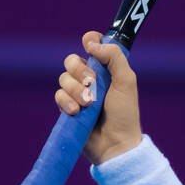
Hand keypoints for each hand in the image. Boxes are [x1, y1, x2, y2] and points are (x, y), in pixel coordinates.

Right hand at [55, 31, 142, 165]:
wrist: (115, 143)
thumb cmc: (125, 113)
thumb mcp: (126, 81)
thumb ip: (114, 57)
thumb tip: (91, 44)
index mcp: (107, 68)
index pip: (93, 45)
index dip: (89, 40)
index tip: (88, 43)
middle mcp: (91, 78)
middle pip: (72, 60)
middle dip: (79, 70)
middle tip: (92, 83)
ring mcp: (78, 92)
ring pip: (63, 78)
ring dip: (75, 90)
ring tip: (88, 104)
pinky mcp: (68, 107)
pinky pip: (58, 95)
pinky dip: (66, 102)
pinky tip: (77, 112)